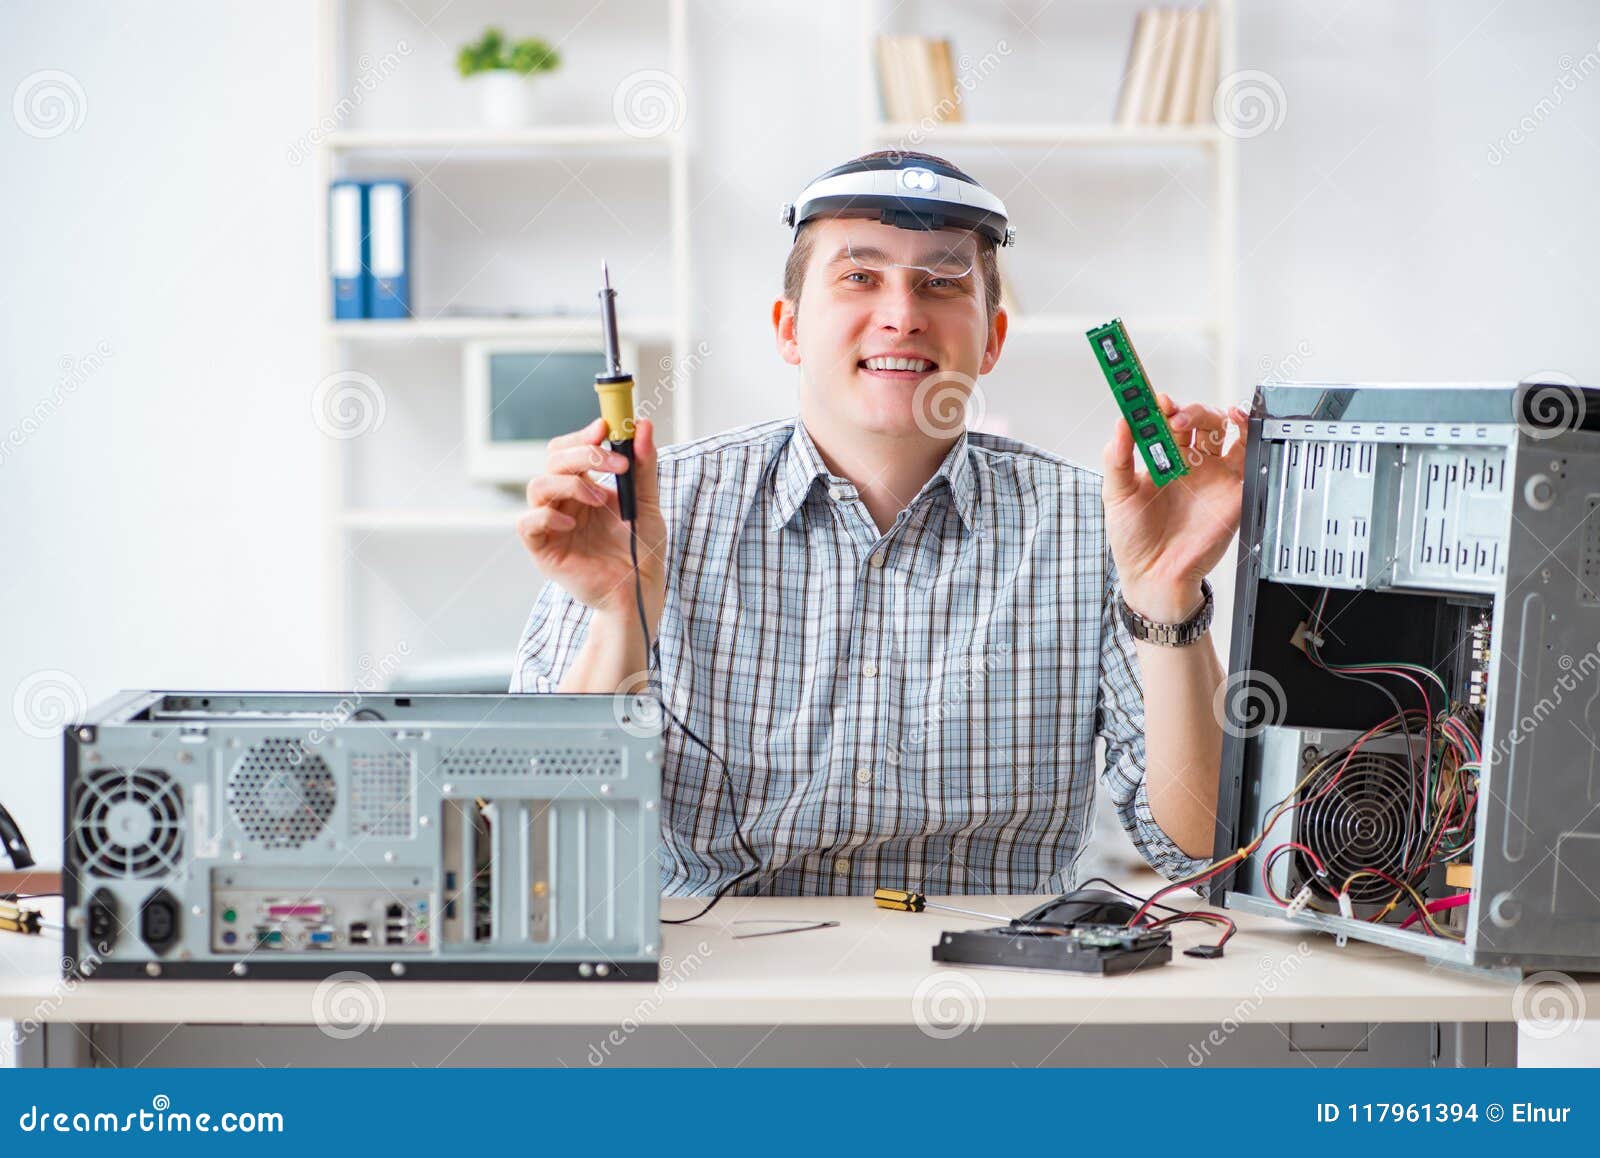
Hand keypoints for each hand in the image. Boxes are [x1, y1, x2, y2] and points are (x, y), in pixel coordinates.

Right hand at [517, 417, 666, 632]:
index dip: (582, 436)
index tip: (605, 427)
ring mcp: (551, 524)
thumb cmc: (640, 549)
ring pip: (537, 486)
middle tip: (616, 463)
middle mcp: (564, 501)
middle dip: (583, 454)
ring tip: (602, 499)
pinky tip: (573, 524)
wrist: (640, 591)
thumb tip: (643, 425)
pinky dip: (547, 517)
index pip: (570, 449)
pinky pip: (527, 523)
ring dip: (571, 484)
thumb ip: (644, 466)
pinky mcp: (542, 549)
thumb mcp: (647, 502)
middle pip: (553, 461)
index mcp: (584, 486)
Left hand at [1101, 395, 1248, 621]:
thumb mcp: (1116, 494)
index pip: (1163, 421)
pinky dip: (1245, 429)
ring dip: (1209, 414)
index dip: (1158, 406)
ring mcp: (1211, 473)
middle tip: (1168, 418)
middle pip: (1194, 420)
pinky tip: (1234, 419)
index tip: (1148, 398)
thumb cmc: (1133, 539)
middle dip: (1183, 411)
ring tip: (1187, 421)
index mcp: (1160, 460)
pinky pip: (1246, 451)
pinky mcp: (1234, 488)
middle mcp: (1187, 463)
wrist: (1156, 577)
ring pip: (1220, 429)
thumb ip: (1118, 457)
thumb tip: (1122, 421)